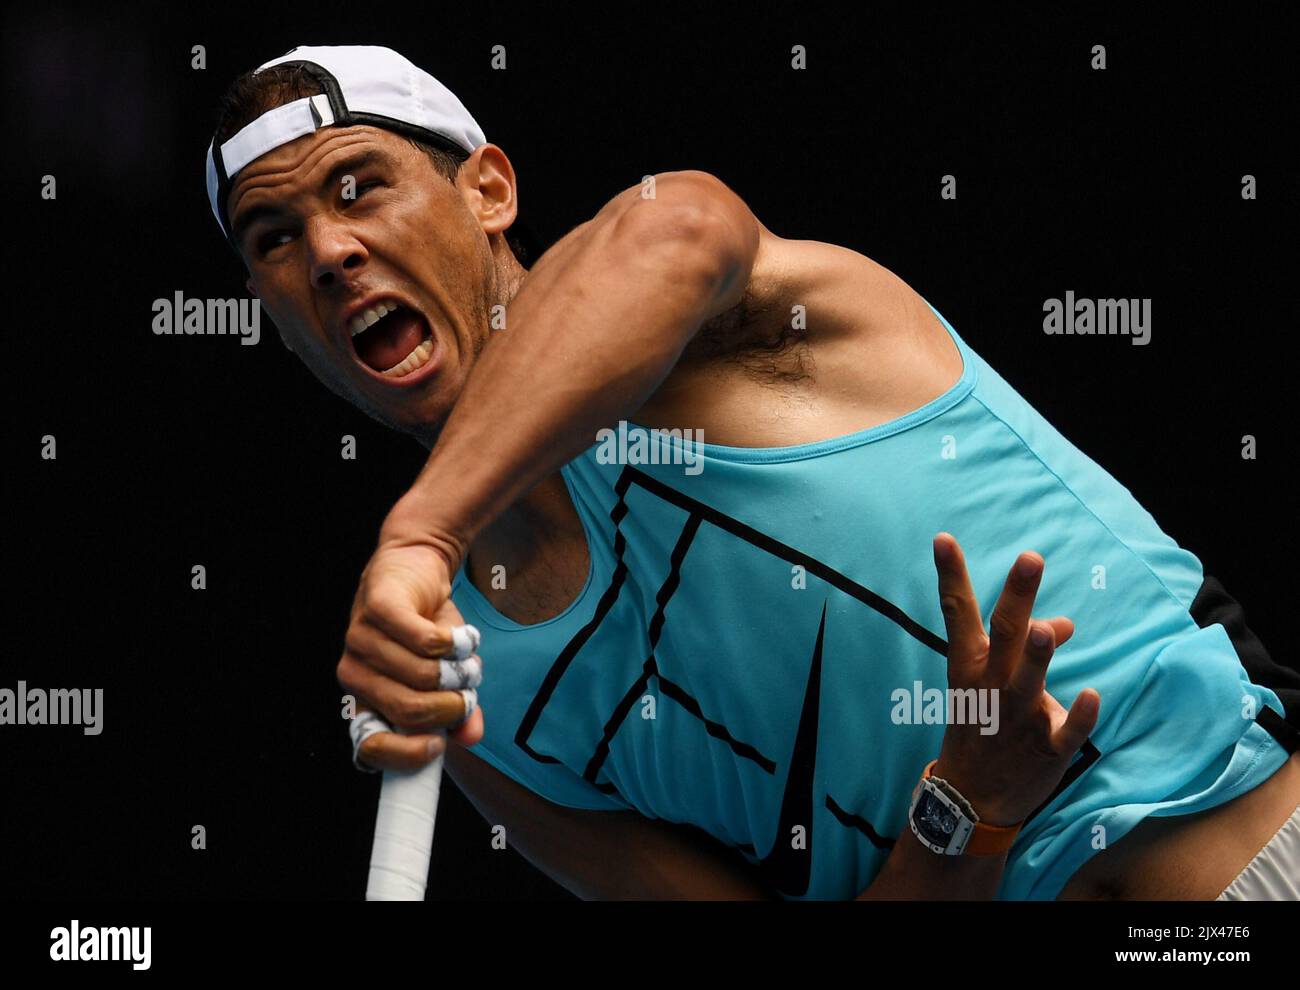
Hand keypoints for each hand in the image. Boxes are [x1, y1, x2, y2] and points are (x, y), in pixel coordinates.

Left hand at [336, 506, 482, 770]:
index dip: (405, 754)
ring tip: (464, 656)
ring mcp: (360, 640)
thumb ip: (458, 712)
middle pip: (408, 710)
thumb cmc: (429, 630)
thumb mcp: (449, 676)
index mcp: (365, 701)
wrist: (417, 568)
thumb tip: (471, 737)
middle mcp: (353, 676)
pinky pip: (424, 641)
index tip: (438, 746)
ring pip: (421, 675)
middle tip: (467, 690)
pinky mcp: (378, 607)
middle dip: (450, 705)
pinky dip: (452, 642)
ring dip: (457, 668)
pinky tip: (457, 636)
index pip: (369, 747)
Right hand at [929, 532, 1099, 825]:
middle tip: (1030, 559)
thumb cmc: (983, 727)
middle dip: (1017, 597)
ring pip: (1029, 682)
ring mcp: (1018, 718)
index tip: (943, 539)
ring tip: (1045, 630)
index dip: (952, 575)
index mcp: (971, 668)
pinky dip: (1079, 715)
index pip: (958, 613)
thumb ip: (1025, 648)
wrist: (972, 797)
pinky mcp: (1047, 749)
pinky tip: (1093, 696)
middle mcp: (992, 686)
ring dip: (1037, 656)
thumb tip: (1064, 621)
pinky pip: (1065, 730)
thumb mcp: (990, 684)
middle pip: (1004, 635)